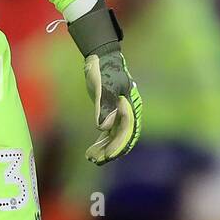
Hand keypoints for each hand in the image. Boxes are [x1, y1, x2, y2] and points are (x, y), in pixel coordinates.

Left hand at [82, 43, 142, 163]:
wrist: (101, 59)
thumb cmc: (104, 70)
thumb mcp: (103, 86)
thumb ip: (104, 106)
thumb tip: (103, 128)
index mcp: (129, 107)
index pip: (127, 130)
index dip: (119, 145)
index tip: (108, 156)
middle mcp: (127, 113)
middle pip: (122, 137)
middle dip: (110, 150)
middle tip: (96, 160)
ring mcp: (119, 114)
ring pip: (114, 137)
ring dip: (104, 149)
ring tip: (90, 158)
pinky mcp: (110, 114)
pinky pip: (108, 133)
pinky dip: (100, 143)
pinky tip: (90, 152)